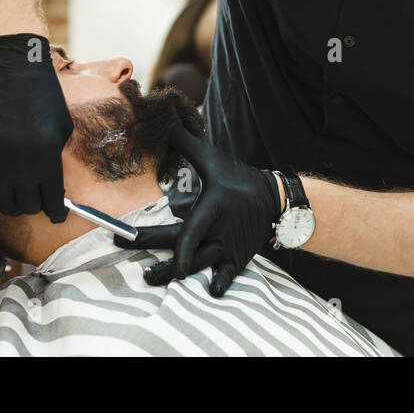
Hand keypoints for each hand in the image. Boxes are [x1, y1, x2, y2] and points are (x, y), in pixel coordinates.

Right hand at [0, 32, 72, 221]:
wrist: (13, 69)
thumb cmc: (43, 95)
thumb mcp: (61, 127)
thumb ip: (56, 158)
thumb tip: (53, 187)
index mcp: (48, 154)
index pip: (52, 199)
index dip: (56, 212)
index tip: (57, 215)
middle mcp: (22, 160)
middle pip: (27, 205)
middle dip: (34, 205)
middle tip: (37, 199)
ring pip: (2, 200)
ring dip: (11, 201)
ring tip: (18, 193)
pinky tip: (1, 173)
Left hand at [115, 122, 278, 296]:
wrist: (275, 198)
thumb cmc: (238, 177)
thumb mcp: (213, 159)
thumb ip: (186, 143)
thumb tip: (166, 120)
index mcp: (212, 208)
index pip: (190, 232)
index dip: (172, 246)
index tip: (160, 258)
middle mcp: (219, 231)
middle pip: (186, 251)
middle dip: (162, 264)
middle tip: (139, 273)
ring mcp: (229, 247)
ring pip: (200, 266)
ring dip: (176, 276)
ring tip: (151, 281)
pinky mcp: (238, 257)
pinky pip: (228, 274)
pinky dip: (221, 283)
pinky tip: (212, 292)